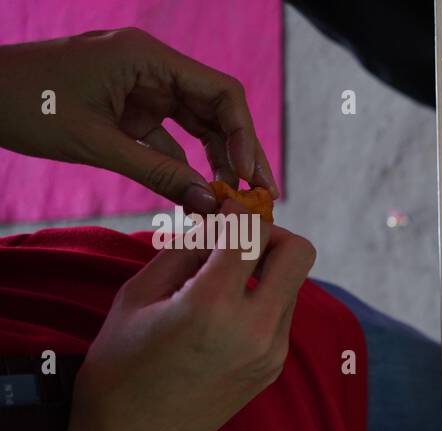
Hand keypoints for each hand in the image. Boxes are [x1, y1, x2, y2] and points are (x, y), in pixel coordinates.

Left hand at [0, 27, 276, 212]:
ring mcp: (139, 86)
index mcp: (147, 57)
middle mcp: (150, 66)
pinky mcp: (125, 106)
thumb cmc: (25, 106)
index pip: (221, 92)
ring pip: (197, 123)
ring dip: (217, 161)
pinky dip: (184, 163)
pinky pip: (168, 135)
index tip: (250, 179)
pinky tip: (200, 193)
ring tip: (235, 200)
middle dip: (240, 152)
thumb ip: (158, 174)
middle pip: (216, 108)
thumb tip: (210, 206)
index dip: (244, 136)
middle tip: (261, 196)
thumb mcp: (97, 145)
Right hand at [60, 201, 314, 430]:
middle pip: (300, 253)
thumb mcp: (137, 295)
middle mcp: (255, 328)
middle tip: (235, 240)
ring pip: (294, 283)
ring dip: (266, 268)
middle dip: (271, 235)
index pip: (256, 231)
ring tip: (219, 279)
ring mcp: (272, 351)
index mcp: (213, 305)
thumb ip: (185, 249)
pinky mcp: (275, 366)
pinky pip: (283, 313)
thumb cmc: (121, 366)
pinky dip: (262, 298)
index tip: (220, 210)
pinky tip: (223, 310)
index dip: (239, 212)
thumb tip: (219, 218)